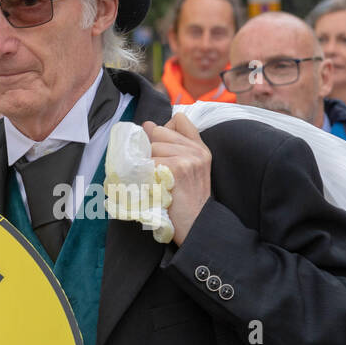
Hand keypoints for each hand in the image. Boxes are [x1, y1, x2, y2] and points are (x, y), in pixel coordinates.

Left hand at [143, 113, 211, 244]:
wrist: (196, 225)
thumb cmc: (185, 202)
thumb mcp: (187, 170)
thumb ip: (171, 146)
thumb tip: (147, 125)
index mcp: (200, 147)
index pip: (178, 119)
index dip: (164, 130)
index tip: (161, 149)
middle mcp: (197, 149)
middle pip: (159, 131)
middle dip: (152, 148)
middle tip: (156, 170)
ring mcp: (189, 157)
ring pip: (152, 145)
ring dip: (147, 162)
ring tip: (155, 180)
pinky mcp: (178, 167)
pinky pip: (150, 160)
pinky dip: (145, 172)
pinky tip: (152, 184)